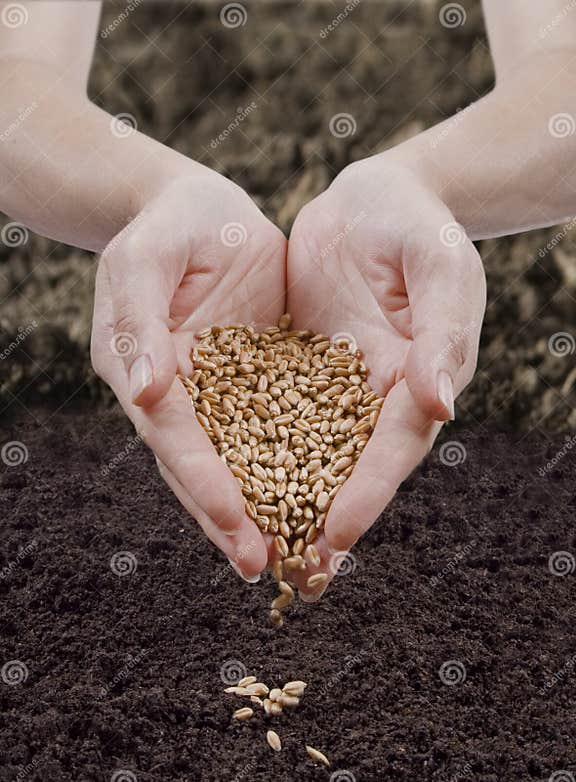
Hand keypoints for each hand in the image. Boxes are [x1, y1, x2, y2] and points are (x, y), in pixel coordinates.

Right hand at [91, 174, 285, 578]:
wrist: (205, 207)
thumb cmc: (168, 224)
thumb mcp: (144, 258)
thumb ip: (140, 321)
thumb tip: (144, 393)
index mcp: (147, 372)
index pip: (174, 437)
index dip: (201, 481)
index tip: (235, 524)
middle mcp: (184, 396)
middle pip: (207, 466)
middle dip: (233, 518)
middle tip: (264, 567)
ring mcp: (224, 393)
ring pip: (246, 459)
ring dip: (270, 505)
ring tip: (300, 554)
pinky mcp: (262, 381)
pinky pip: (284, 427)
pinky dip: (301, 463)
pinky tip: (330, 495)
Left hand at [287, 159, 485, 598]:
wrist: (371, 195)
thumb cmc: (417, 223)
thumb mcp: (439, 266)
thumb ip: (443, 332)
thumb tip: (441, 405)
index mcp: (419, 379)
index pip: (393, 448)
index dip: (368, 492)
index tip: (336, 534)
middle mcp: (376, 396)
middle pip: (348, 468)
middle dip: (321, 520)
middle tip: (294, 577)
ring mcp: (334, 386)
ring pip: (304, 452)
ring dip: (281, 500)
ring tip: (252, 551)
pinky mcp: (296, 369)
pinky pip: (269, 414)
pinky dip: (251, 450)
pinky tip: (222, 481)